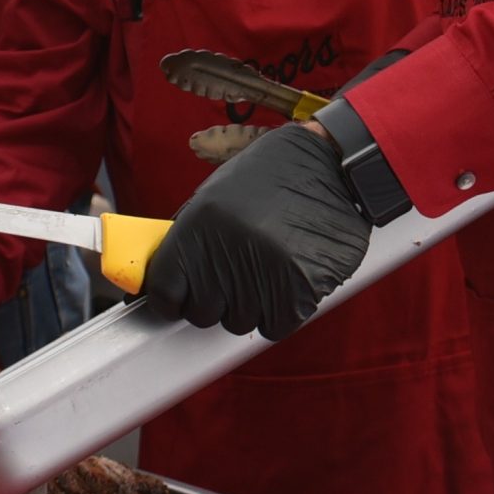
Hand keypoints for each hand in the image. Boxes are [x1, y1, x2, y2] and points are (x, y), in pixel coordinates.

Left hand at [143, 122, 370, 339]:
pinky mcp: (298, 293)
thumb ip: (192, 237)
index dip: (170, 298)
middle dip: (213, 301)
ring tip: (265, 267)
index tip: (179, 298)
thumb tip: (171, 277)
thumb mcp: (216, 193)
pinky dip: (279, 312)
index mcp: (199, 225)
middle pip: (201, 313)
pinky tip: (285, 279)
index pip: (163, 290)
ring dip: (249, 304)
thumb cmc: (271, 176)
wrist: (329, 166)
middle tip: (232, 276)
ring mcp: (263, 275)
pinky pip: (274, 326)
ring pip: (239, 322)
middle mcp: (227, 252)